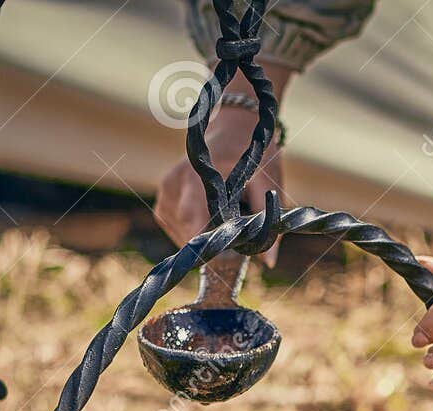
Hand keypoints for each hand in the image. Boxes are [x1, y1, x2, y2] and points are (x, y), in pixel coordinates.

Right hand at [153, 65, 291, 266]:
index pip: (193, 220)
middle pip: (187, 231)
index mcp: (197, 175)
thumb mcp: (266, 180)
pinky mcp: (163, 200)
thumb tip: (269, 261)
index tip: (226, 260)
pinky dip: (194, 231)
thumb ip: (265, 219)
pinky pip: (176, 228)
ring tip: (223, 222)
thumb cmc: (251, 152)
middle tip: (234, 249)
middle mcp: (175, 182)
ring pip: (180, 234)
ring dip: (203, 237)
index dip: (208, 245)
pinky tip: (209, 218)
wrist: (232, 127)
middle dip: (210, 245)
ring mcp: (165, 191)